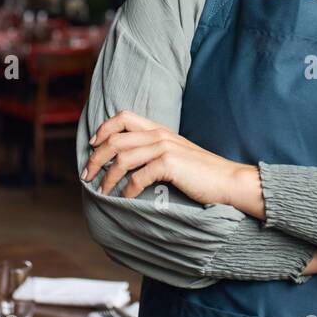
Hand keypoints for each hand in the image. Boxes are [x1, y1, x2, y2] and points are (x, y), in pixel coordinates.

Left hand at [85, 110, 256, 207]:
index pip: (123, 116)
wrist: (228, 181)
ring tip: (101, 191)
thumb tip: (126, 162)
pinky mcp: (170, 163)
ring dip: (107, 176)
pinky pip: (138, 176)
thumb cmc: (202, 174)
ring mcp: (165, 147)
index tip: (92, 145)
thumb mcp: (176, 155)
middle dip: (96, 157)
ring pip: (122, 157)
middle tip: (87, 175)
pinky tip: (125, 199)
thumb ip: (154, 152)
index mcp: (160, 129)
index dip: (103, 128)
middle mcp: (160, 134)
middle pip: (115, 138)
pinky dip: (127, 189)